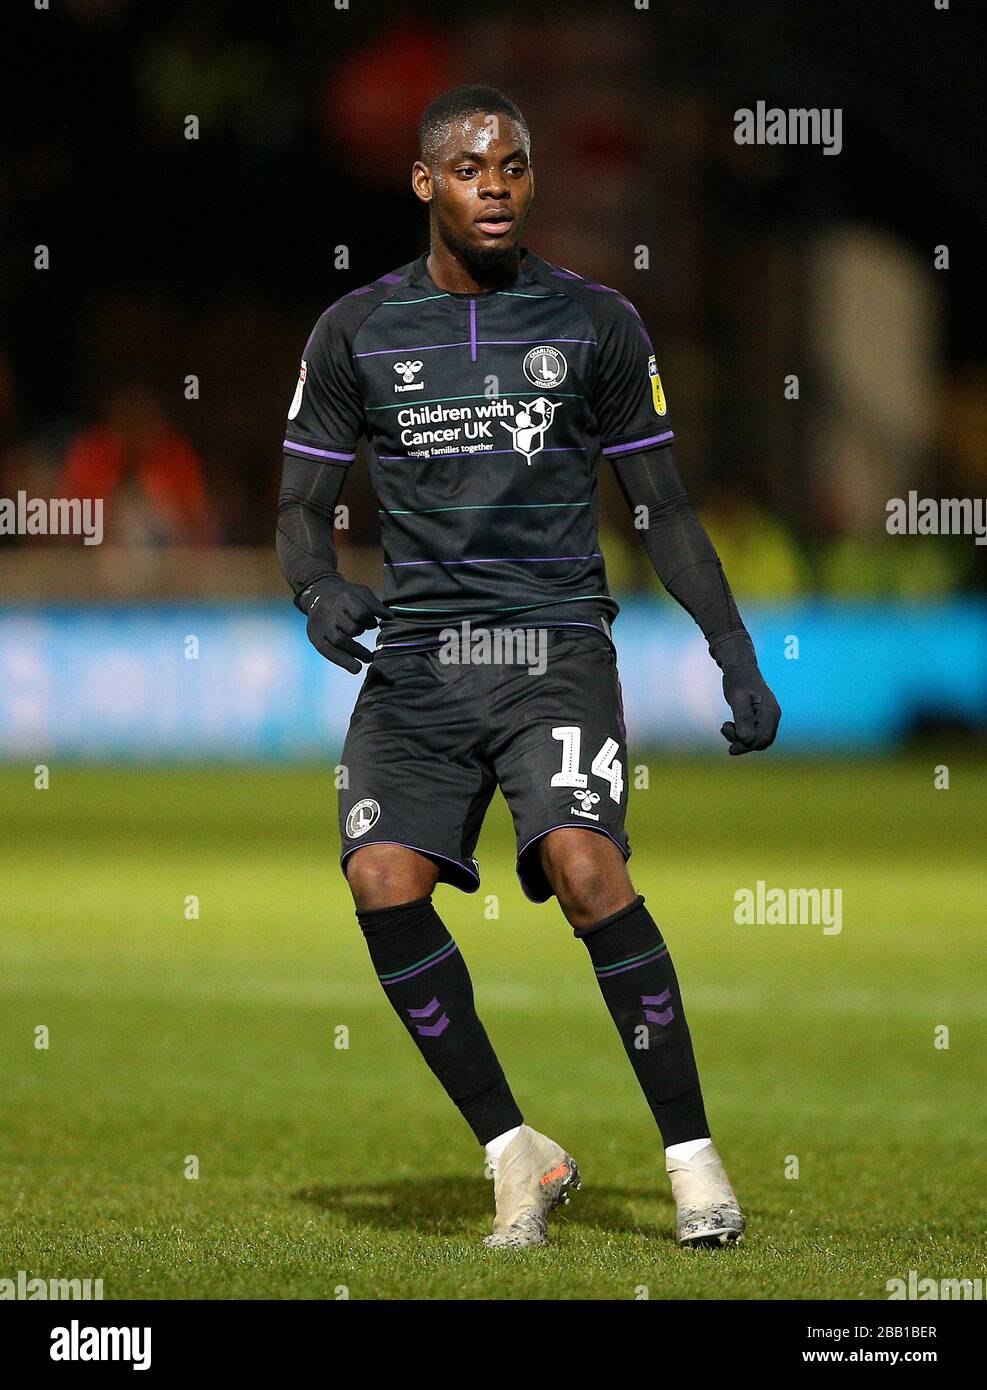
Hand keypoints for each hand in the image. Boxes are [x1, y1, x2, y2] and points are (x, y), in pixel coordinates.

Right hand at [301, 578, 389, 672]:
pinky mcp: (315, 636)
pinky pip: (328, 651)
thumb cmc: (345, 596)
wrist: (319, 593)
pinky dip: (342, 661)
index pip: (360, 613)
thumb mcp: (361, 592)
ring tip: (368, 659)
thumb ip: (375, 605)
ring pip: (339, 641)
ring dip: (356, 653)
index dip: (370, 622)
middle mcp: (331, 611)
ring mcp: (322, 625)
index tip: (373, 625)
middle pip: (351, 628)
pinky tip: (355, 668)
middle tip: (373, 650)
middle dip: (364, 637)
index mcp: (344, 597)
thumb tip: (390, 617)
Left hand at [712, 633, 780, 754]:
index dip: (747, 747)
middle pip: (761, 741)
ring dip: (740, 737)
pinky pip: (754, 732)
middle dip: (743, 742)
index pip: (762, 739)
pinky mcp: (761, 716)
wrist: (740, 667)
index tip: (730, 749)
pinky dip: (741, 733)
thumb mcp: (737, 698)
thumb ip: (743, 718)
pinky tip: (730, 724)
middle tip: (725, 729)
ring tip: (725, 725)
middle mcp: (773, 716)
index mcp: (770, 712)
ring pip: (756, 738)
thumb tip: (746, 740)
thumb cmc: (738, 680)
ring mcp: (768, 716)